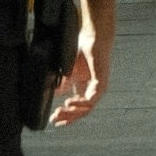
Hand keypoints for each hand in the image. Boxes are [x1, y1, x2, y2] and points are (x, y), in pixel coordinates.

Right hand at [53, 0, 115, 122]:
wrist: (92, 35)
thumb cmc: (83, 49)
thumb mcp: (69, 69)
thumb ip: (64, 82)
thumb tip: (55, 93)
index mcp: (85, 89)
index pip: (77, 108)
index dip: (66, 116)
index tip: (54, 120)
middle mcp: (92, 91)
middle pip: (81, 112)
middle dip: (67, 117)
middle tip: (55, 119)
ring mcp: (98, 89)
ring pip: (86, 109)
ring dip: (73, 112)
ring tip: (61, 112)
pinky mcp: (101, 83)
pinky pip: (91, 99)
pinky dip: (80, 103)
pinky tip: (69, 102)